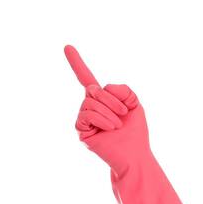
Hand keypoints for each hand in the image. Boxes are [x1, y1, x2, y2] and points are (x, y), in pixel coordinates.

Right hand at [64, 44, 148, 173]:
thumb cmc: (135, 132)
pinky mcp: (81, 132)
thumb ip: (122, 89)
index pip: (86, 78)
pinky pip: (86, 115)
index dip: (77, 63)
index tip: (67, 47)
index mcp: (102, 100)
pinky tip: (111, 128)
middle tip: (124, 113)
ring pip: (89, 102)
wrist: (135, 156)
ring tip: (118, 125)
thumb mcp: (134, 104)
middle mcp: (90, 108)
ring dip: (108, 112)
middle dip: (110, 99)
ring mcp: (84, 120)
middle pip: (92, 90)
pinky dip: (101, 119)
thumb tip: (103, 88)